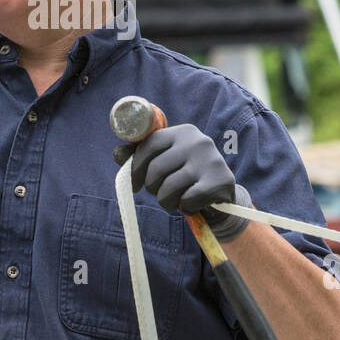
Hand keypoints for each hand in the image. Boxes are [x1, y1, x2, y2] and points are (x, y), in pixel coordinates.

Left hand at [113, 123, 251, 241]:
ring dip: (166, 202)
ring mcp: (210, 161)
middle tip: (161, 193)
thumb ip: (142, 157)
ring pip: (169, 188)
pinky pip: (187, 200)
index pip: (149, 144)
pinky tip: (192, 204)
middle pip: (156, 169)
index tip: (134, 185)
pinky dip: (185, 207)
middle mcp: (198, 142)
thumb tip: (117, 153)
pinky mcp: (219, 181)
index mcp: (183, 132)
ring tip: (175, 201)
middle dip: (152, 188)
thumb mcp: (167, 162)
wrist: (222, 194)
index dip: (135, 167)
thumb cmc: (188, 176)